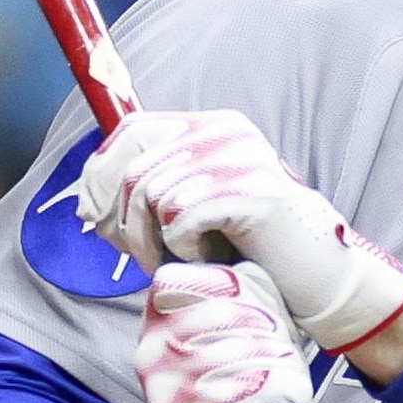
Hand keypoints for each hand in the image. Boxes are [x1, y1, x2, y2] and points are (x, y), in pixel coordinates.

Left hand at [66, 108, 402, 350]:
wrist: (315, 276)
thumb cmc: (251, 247)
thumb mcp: (196, 210)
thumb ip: (151, 195)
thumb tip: (88, 204)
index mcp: (210, 126)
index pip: (131, 131)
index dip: (100, 174)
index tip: (93, 218)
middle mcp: (224, 131)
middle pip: (135, 169)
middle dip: (126, 223)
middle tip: (146, 257)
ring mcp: (240, 158)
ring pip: (153, 196)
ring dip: (156, 243)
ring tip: (184, 261)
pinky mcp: (250, 192)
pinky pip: (180, 217)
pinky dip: (183, 248)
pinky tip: (209, 258)